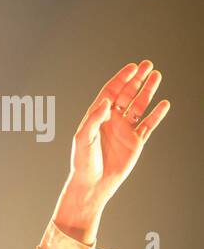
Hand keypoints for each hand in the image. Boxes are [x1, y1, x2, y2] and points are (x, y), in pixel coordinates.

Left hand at [53, 60, 170, 243]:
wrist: (93, 184)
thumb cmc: (83, 162)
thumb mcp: (83, 138)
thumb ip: (94, 118)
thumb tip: (106, 100)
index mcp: (97, 116)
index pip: (111, 92)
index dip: (121, 79)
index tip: (132, 67)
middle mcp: (112, 120)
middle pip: (127, 94)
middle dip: (137, 79)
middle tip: (148, 64)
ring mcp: (125, 130)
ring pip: (139, 106)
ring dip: (148, 91)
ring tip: (157, 76)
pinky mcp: (136, 141)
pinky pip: (148, 124)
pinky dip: (156, 114)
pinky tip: (164, 104)